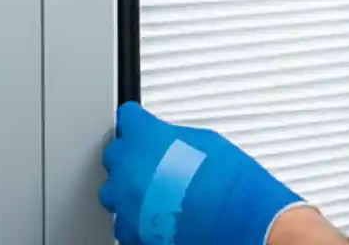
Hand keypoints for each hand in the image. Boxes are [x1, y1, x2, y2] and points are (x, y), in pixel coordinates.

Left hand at [100, 102, 304, 244]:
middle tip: (153, 161)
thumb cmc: (227, 181)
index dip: (136, 120)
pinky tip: (157, 214)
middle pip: (115, 155)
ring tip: (154, 191)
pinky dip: (137, 217)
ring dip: (129, 188)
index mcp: (145, 137)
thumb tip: (173, 144)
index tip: (139, 122)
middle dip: (131, 156)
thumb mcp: (205, 141)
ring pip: (113, 190)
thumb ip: (175, 139)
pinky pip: (124, 220)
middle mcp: (128, 168)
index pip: (128, 118)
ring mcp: (125, 201)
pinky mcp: (131, 230)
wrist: (234, 217)